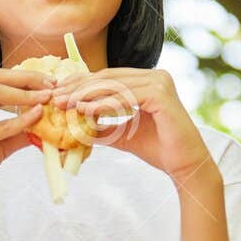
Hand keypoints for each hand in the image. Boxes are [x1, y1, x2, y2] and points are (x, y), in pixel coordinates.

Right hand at [0, 67, 54, 215]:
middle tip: (51, 84)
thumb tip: (42, 124)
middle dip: (27, 77)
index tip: (46, 82)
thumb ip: (16, 133)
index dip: (22, 76)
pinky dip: (21, 120)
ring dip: (26, 93)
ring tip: (47, 97)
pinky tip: (37, 116)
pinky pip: (0, 125)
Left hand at [51, 67, 212, 183]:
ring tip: (66, 105)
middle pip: (108, 77)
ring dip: (87, 94)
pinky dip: (105, 103)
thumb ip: (104, 126)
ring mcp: (160, 82)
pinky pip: (126, 96)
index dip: (81, 84)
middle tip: (56, 98)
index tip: (58, 94)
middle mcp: (155, 76)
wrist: (184, 165)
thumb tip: (78, 126)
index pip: (108, 77)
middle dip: (79, 87)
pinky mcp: (161, 95)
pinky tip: (86, 111)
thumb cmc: (159, 148)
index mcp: (147, 80)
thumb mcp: (123, 134)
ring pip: (114, 85)